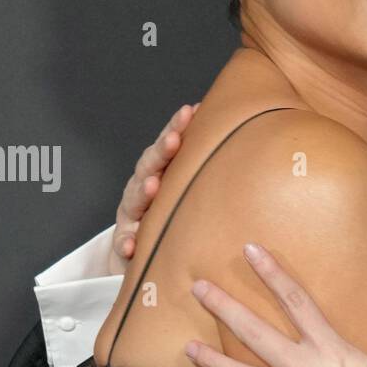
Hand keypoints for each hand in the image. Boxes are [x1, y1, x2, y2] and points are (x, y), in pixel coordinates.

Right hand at [106, 101, 199, 273]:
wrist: (137, 254)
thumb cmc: (170, 219)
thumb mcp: (185, 195)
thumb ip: (202, 175)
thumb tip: (242, 143)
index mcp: (157, 175)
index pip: (167, 147)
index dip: (176, 128)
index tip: (190, 112)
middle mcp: (141, 191)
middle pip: (149, 166)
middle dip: (162, 152)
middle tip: (174, 140)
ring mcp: (130, 216)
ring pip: (134, 200)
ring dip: (142, 192)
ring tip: (152, 186)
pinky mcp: (124, 244)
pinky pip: (123, 243)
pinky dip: (126, 242)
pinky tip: (131, 244)